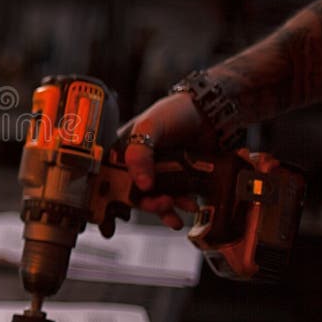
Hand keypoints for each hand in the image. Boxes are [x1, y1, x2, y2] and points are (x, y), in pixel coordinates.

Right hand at [121, 93, 209, 228]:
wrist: (210, 113)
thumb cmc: (174, 111)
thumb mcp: (150, 126)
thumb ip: (140, 153)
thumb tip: (142, 185)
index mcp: (124, 151)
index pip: (111, 178)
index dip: (112, 196)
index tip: (123, 209)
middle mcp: (138, 165)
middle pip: (135, 193)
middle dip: (148, 204)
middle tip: (163, 203)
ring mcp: (159, 173)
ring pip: (155, 198)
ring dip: (165, 209)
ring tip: (178, 210)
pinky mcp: (178, 179)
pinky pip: (176, 197)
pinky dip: (182, 205)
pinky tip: (191, 206)